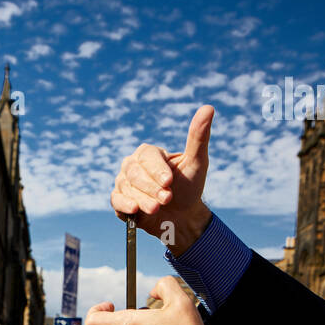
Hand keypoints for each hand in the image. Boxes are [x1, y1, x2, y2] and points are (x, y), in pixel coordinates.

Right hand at [111, 104, 214, 255]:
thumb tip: (208, 108)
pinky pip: (116, 200)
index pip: (147, 156)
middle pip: (134, 172)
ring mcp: (124, 183)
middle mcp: (133, 165)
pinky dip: (124, 204)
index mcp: (149, 154)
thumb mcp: (197, 162)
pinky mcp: (119, 201)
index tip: (169, 181)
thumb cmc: (189, 186)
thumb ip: (198, 137)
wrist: (182, 216)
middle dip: (151, 187)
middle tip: (167, 198)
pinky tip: (134, 209)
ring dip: (142, 199)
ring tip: (157, 208)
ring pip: (126, 187)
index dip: (157, 169)